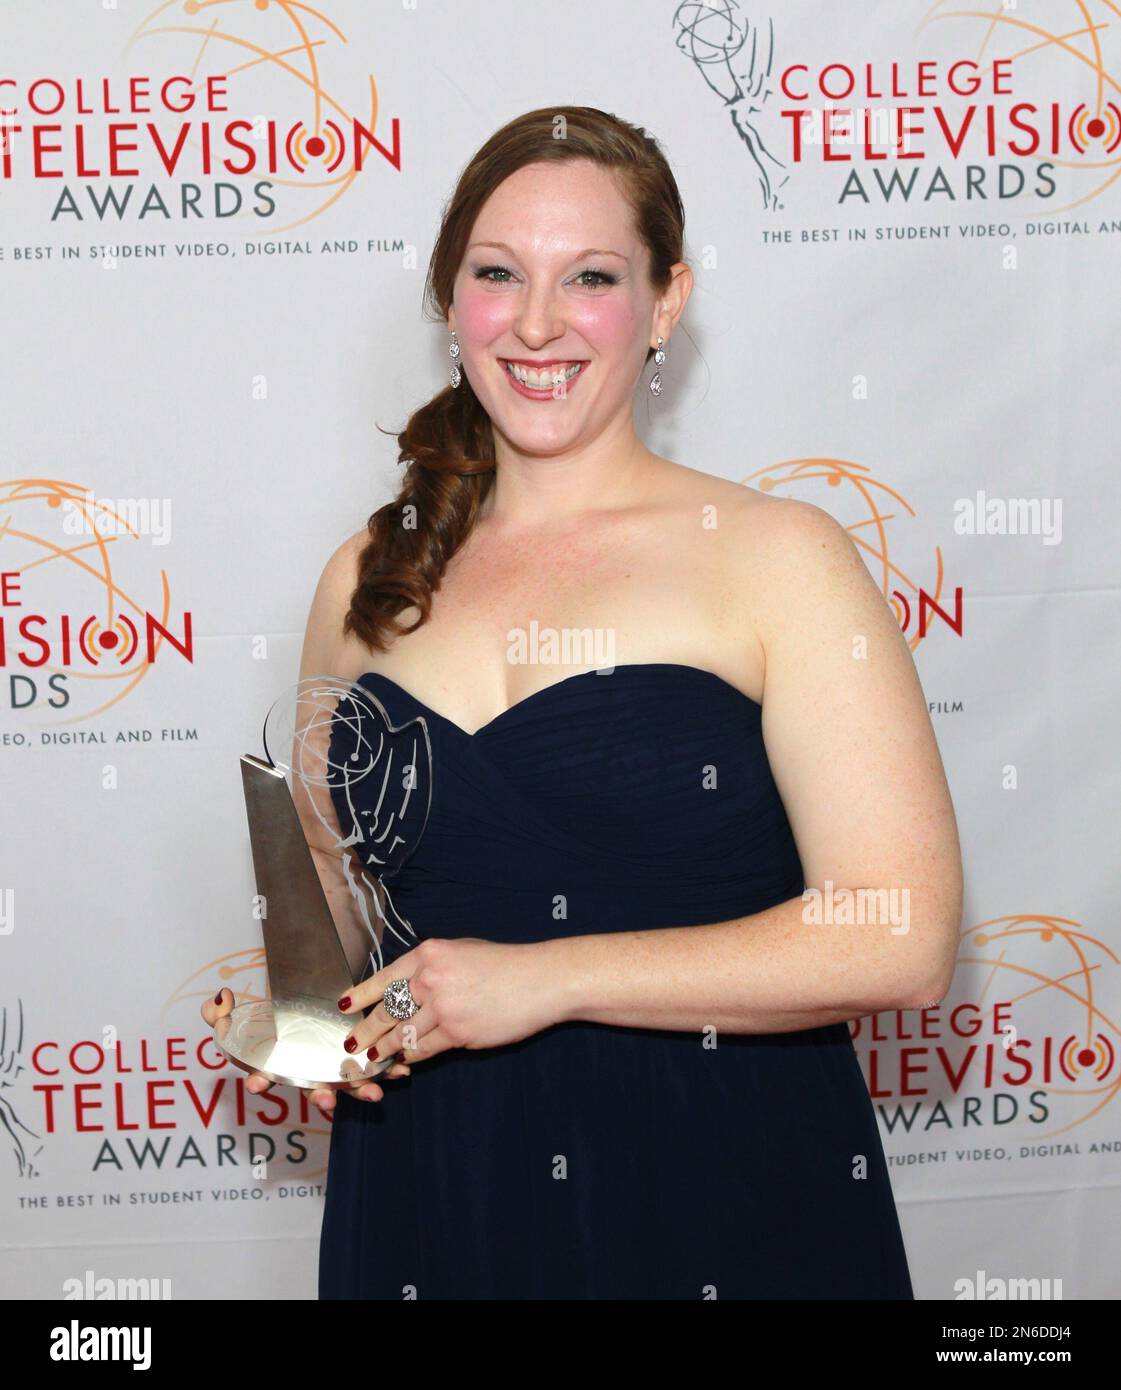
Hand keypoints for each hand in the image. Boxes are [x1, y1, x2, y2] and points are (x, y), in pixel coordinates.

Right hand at [199, 988, 411, 1118]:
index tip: (258, 1084)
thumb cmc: (270, 1017)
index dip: (260, 1080)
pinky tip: (401, 1072)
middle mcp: (304, 1071)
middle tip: (326, 1099)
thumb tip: (216, 1002)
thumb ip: (221, 1012)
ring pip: (346, 1085)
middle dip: (320, 1096)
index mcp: (276, 1064)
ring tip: (375, 1092)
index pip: (263, 1074)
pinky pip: (371, 1069)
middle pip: (310, 1088)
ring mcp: (330, 1068)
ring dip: (360, 1089)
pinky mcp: (353, 1060)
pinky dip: (387, 1072)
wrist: (303, 1004)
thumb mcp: (242, 1011)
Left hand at [337, 937, 564, 1065]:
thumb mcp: (461, 951)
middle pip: (386, 1011)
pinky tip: (405, 1060)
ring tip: (372, 1058)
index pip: (383, 978)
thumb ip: (431, 967)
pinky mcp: (458, 1032)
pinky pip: (425, 1049)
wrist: (540, 980)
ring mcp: (443, 1007)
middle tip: (351, 1043)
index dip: (359, 995)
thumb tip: (404, 988)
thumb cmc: (504, 964)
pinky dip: (412, 1056)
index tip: (342, 1006)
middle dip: (365, 1031)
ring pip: (402, 1034)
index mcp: (429, 954)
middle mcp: (431, 979)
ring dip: (384, 1049)